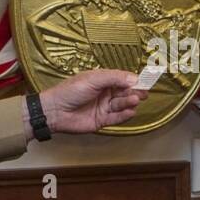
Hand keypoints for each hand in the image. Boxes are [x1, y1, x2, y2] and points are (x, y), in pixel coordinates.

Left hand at [28, 69, 146, 138]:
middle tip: (143, 93)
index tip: (145, 82)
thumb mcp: (93, 79)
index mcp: (103, 80)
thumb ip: (114, 78)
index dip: (134, 81)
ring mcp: (104, 107)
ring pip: (122, 105)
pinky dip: (124, 115)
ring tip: (134, 100)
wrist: (55, 111)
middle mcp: (105, 93)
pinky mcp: (102, 121)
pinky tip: (130, 111)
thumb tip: (134, 78)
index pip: (123, 79)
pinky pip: (116, 118)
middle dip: (134, 92)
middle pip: (125, 93)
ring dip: (129, 102)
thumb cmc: (71, 91)